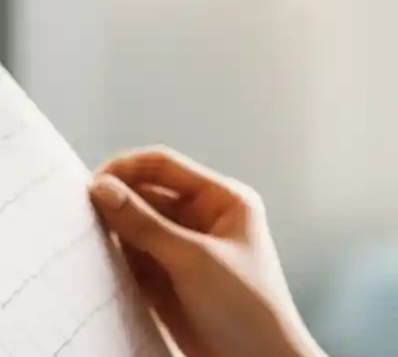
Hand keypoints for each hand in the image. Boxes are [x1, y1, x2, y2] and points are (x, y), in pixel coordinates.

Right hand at [88, 146, 325, 356]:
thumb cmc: (246, 307)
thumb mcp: (193, 260)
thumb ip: (145, 224)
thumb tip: (101, 188)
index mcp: (224, 200)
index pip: (165, 167)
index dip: (126, 169)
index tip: (87, 185)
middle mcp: (205, 219)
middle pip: (147, 195)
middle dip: (114, 203)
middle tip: (76, 217)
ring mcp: (187, 250)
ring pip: (137, 228)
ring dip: (112, 233)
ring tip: (83, 243)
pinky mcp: (171, 280)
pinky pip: (135, 258)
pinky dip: (115, 259)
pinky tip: (95, 265)